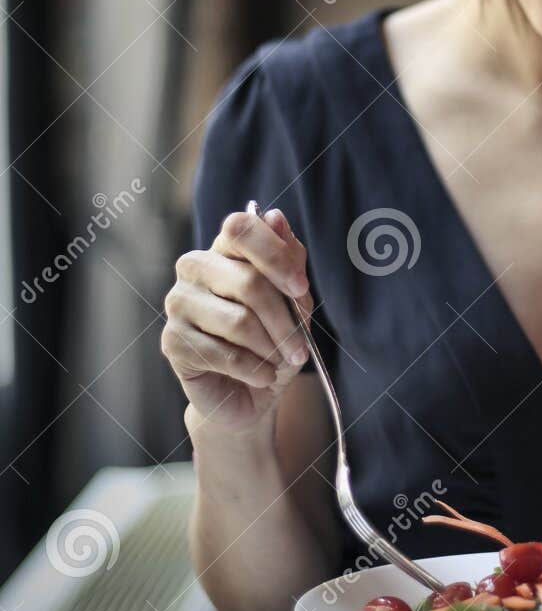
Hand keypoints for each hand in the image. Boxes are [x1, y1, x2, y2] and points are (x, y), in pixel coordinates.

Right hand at [162, 206, 311, 433]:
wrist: (248, 394)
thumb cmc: (271, 341)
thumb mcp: (293, 301)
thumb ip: (289, 260)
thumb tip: (276, 217)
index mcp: (224, 249)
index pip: (240, 227)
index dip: (275, 255)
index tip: (300, 288)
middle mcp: (194, 268)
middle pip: (248, 282)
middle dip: (284, 320)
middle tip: (300, 347)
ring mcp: (178, 303)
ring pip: (238, 321)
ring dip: (271, 347)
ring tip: (281, 361)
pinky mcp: (172, 341)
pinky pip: (224, 354)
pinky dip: (254, 369)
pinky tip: (262, 375)